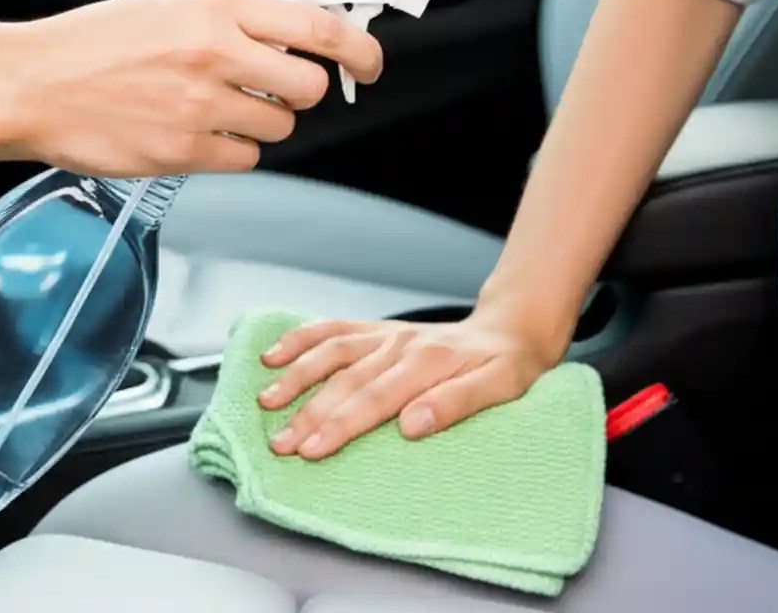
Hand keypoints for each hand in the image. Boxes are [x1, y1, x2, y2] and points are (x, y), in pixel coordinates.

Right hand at [7, 0, 382, 176]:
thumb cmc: (98, 44)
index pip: (319, 29)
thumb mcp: (173, 6)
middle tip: (271, 88)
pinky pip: (247, 159)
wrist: (32, 85)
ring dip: (261, 123)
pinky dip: (232, 151)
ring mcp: (201, 106)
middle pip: (310, 87)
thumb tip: (299, 37)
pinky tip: (196, 132)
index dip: (359, 50)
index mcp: (217, 7)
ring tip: (214, 107)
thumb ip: (238, 19)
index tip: (369, 63)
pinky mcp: (186, 151)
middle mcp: (216, 53)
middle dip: (299, 92)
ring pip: (280, 127)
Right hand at [257, 316, 563, 459]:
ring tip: (266, 402)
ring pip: (332, 353)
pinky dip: (301, 338)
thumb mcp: (501, 387)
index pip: (376, 398)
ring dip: (296, 376)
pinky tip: (274, 354)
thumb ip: (457, 403)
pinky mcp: (378, 331)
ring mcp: (386, 335)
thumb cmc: (507, 364)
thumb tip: (412, 425)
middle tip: (279, 444)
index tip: (312, 450)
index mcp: (429, 361)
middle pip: (346, 381)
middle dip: (309, 414)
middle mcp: (401, 344)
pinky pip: (334, 329)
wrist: (511, 327)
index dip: (341, 425)